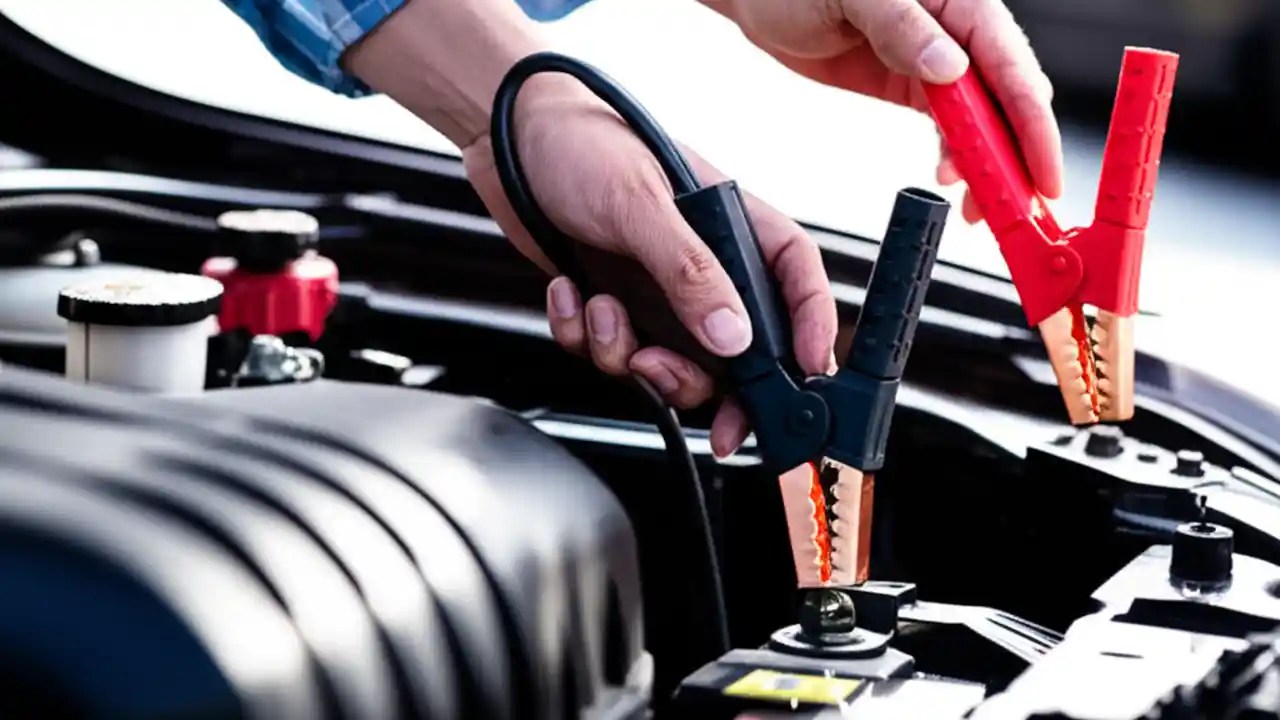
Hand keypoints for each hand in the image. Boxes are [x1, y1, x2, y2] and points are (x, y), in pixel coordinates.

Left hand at [462, 77, 837, 456]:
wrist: (507, 140)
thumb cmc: (583, 144)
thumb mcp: (640, 205)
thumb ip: (690, 273)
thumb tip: (733, 339)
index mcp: (734, 227)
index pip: (796, 283)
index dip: (813, 329)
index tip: (808, 375)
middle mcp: (704, 268)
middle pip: (738, 354)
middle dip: (707, 384)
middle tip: (684, 397)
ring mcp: (659, 294)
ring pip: (671, 367)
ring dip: (629, 356)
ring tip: (602, 311)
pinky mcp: (616, 308)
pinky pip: (613, 356)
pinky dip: (584, 336)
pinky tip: (571, 294)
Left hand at [703, 0, 1062, 222]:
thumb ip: (903, 27)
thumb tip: (952, 67)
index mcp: (959, 0)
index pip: (1011, 64)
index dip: (1033, 121)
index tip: (1042, 170)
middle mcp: (956, 30)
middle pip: (1007, 97)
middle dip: (1019, 154)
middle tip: (1019, 206)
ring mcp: (937, 59)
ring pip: (982, 117)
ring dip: (988, 163)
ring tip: (982, 206)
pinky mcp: (912, 83)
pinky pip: (949, 124)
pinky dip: (956, 155)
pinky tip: (951, 179)